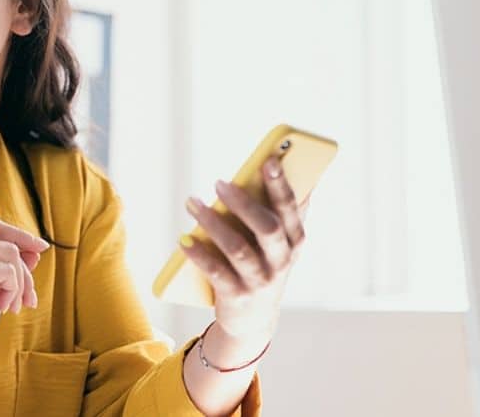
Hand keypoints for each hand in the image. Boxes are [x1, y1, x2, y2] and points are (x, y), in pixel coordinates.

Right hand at [0, 218, 48, 365]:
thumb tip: (36, 249)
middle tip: (28, 299)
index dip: (18, 235)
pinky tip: (0, 307)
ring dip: (19, 284)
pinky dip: (12, 291)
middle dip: (24, 273)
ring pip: (11, 254)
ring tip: (10, 306)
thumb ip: (10, 266)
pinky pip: (8, 271)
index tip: (41, 247)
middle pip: (7, 243)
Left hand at [178, 156, 308, 340]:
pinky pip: (215, 271)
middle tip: (219, 182)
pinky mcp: (236, 295)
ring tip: (192, 202)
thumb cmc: (265, 266)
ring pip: (237, 248)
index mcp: (294, 242)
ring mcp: (260, 280)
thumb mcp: (280, 242)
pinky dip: (198, 254)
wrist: (254, 319)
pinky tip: (183, 239)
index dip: (281, 185)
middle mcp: (282, 261)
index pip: (291, 209)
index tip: (269, 159)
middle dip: (244, 203)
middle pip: (267, 228)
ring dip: (212, 223)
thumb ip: (287, 211)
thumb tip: (296, 171)